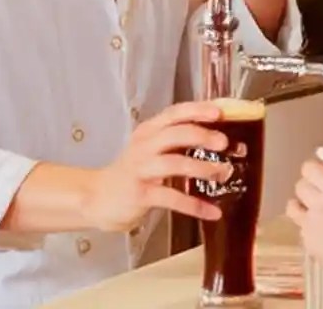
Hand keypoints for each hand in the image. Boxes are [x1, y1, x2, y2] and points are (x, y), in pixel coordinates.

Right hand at [83, 101, 231, 231]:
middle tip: (224, 143)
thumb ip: (176, 141)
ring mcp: (141, 170)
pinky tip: (213, 212)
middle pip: (175, 133)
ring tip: (223, 173)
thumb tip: (217, 136)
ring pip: (175, 163)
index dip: (197, 110)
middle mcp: (144, 146)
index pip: (174, 113)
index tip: (220, 112)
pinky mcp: (141, 194)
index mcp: (149, 131)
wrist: (98, 197)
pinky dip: (196, 206)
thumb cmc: (133, 173)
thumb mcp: (150, 149)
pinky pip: (172, 198)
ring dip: (203, 168)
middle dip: (202, 135)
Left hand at [286, 151, 322, 291]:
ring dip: (302, 204)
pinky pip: (299, 229)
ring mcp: (311, 227)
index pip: (310, 168)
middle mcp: (320, 207)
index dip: (315, 167)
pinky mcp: (310, 246)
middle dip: (310, 184)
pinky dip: (306, 226)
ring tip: (316, 208)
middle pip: (300, 185)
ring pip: (292, 207)